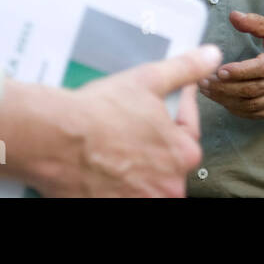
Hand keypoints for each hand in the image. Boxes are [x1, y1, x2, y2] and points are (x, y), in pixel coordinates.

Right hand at [36, 44, 219, 196]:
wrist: (52, 137)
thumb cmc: (99, 112)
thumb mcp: (149, 80)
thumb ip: (186, 69)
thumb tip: (211, 56)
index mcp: (182, 154)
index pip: (189, 132)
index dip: (177, 111)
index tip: (165, 101)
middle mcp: (167, 185)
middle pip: (168, 161)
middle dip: (156, 142)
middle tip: (134, 125)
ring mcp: (140, 201)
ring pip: (146, 181)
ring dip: (137, 166)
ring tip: (117, 145)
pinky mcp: (111, 208)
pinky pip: (121, 194)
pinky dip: (116, 183)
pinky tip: (104, 165)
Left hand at [199, 11, 263, 117]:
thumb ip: (256, 23)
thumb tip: (233, 15)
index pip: (259, 69)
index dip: (238, 72)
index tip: (217, 70)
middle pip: (252, 90)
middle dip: (225, 89)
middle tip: (204, 83)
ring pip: (253, 105)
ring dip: (229, 101)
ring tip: (210, 93)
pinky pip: (260, 113)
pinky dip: (241, 111)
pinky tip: (227, 103)